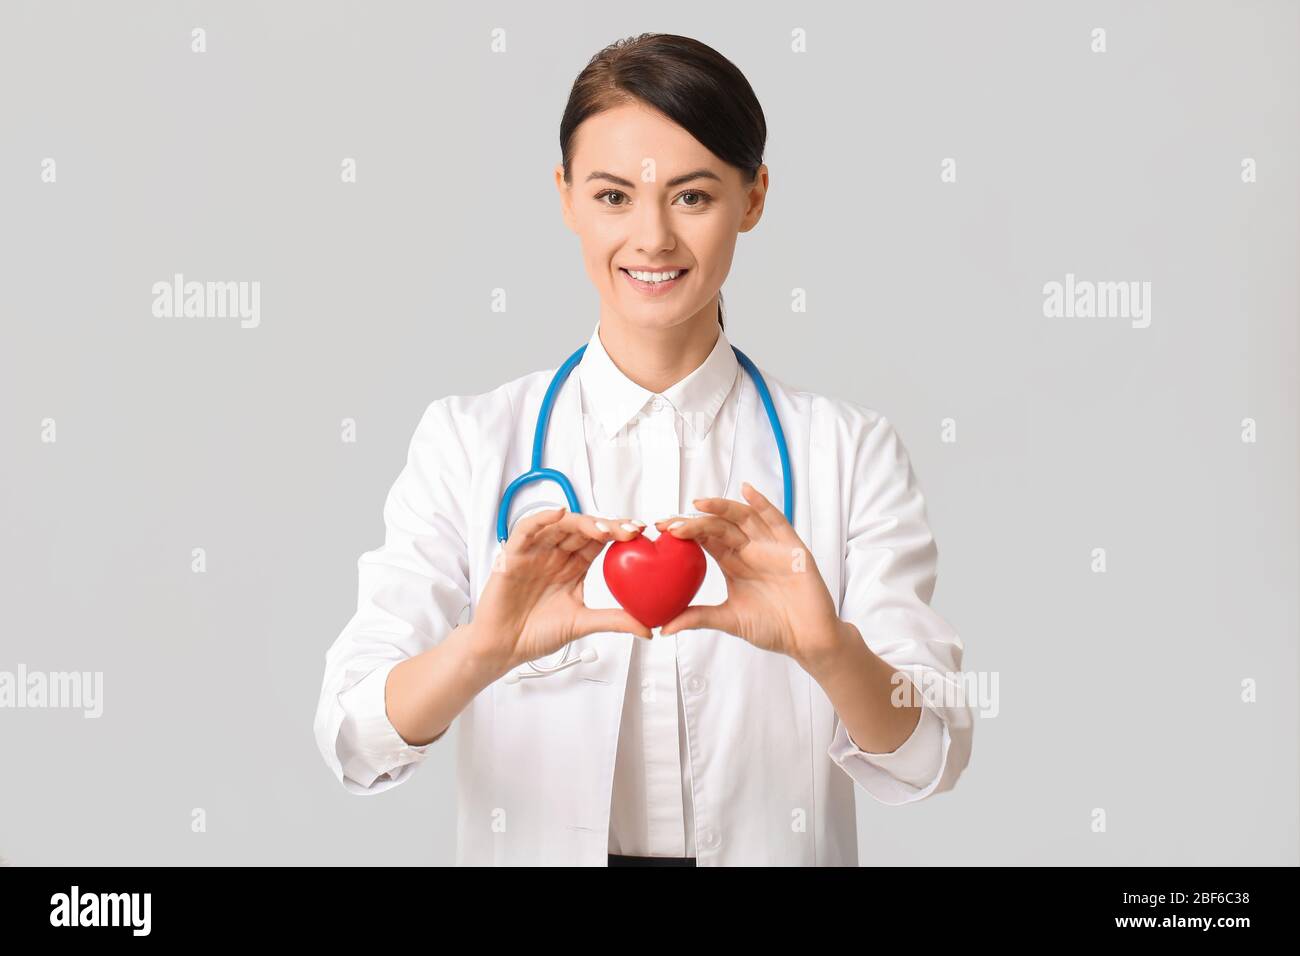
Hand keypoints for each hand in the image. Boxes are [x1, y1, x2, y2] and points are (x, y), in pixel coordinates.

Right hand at [469, 508, 652, 673]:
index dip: (619, 533)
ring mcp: (535, 553)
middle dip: (608, 525)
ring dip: (583, 522)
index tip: (641, 533)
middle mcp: (556, 555)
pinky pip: (527, 529)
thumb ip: (614, 621)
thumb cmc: (536, 634)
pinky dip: (542, 518)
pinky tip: (559, 513)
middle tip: (630, 530)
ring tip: (603, 529)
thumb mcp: (583, 624)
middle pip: (584, 529)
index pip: (599, 541)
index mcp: (573, 567)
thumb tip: (648, 629)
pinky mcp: (513, 555)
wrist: (503, 648)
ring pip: (560, 524)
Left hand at [655, 482, 848, 667]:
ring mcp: (770, 546)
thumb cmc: (772, 628)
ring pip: (743, 518)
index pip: (705, 540)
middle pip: (719, 527)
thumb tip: (663, 628)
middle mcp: (749, 550)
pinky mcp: (791, 547)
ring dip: (722, 508)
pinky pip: (776, 520)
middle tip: (671, 524)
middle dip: (695, 522)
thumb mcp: (729, 620)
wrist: (807, 638)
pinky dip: (762, 504)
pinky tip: (747, 491)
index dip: (685, 532)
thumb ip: (698, 618)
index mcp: (733, 564)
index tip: (661, 530)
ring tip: (700, 504)